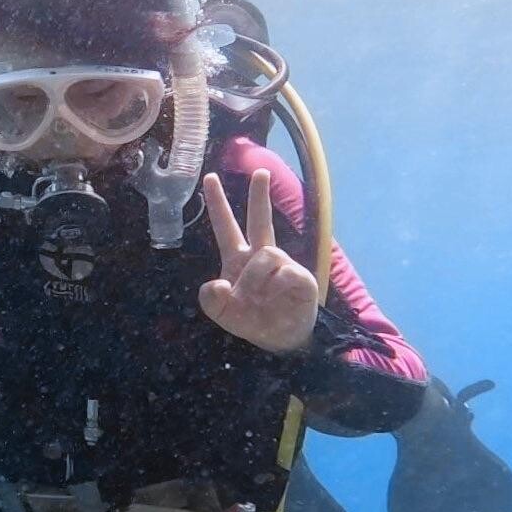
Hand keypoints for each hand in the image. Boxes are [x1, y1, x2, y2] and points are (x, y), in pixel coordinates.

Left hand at [198, 170, 318, 352]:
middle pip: (260, 220)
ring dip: (256, 277)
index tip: (210, 178)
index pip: (225, 227)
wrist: (280, 339)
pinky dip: (276, 285)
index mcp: (238, 259)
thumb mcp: (223, 314)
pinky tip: (276, 296)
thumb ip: (210, 300)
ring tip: (257, 297)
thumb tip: (218, 283)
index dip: (217, 204)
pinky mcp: (300, 277)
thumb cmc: (252, 320)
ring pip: (267, 254)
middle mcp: (260, 257)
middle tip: (260, 172)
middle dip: (259, 195)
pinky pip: (286, 272)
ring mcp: (282, 265)